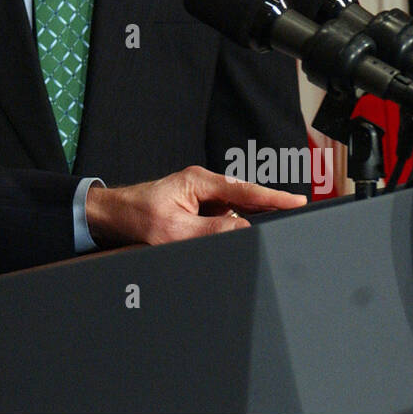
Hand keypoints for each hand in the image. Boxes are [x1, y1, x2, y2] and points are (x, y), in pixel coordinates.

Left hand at [85, 165, 306, 246]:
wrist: (113, 215)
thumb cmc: (137, 216)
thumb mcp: (174, 229)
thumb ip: (211, 230)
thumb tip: (242, 228)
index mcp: (199, 181)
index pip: (245, 190)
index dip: (274, 198)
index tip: (299, 201)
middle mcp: (203, 184)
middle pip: (246, 197)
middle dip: (270, 207)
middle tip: (297, 215)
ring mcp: (202, 195)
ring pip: (237, 208)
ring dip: (251, 218)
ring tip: (273, 226)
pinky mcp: (198, 207)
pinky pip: (224, 216)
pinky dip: (235, 224)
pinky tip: (243, 233)